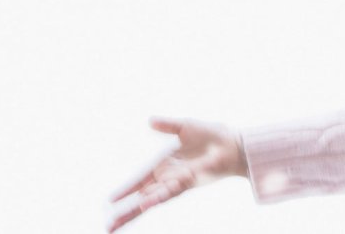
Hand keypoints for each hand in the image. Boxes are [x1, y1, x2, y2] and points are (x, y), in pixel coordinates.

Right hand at [106, 118, 244, 230]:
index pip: (139, 181)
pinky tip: (143, 204)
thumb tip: (150, 120)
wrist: (235, 142)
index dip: (125, 190)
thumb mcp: (186, 127)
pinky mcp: (189, 182)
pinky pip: (168, 192)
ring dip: (134, 212)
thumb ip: (168, 125)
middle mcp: (168, 177)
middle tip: (108, 226)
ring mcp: (177, 182)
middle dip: (125, 212)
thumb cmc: (213, 135)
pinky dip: (155, 198)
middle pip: (141, 197)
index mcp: (163, 165)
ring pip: (151, 200)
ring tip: (116, 223)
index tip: (110, 201)